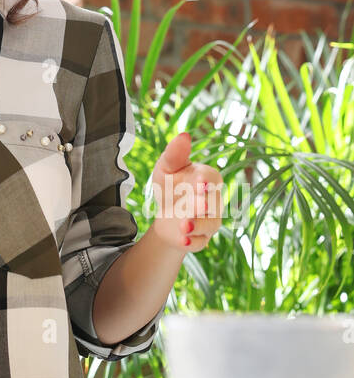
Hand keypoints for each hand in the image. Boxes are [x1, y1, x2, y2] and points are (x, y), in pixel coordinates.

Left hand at [150, 131, 222, 251]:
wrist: (164, 212)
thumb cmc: (170, 184)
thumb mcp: (166, 167)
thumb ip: (174, 153)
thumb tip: (184, 135)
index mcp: (207, 177)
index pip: (210, 178)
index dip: (205, 180)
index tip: (199, 182)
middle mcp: (213, 200)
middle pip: (213, 202)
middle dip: (204, 204)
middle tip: (199, 204)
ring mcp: (209, 220)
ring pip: (209, 224)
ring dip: (197, 225)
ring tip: (183, 226)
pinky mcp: (201, 238)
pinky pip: (200, 242)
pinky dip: (192, 242)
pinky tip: (182, 241)